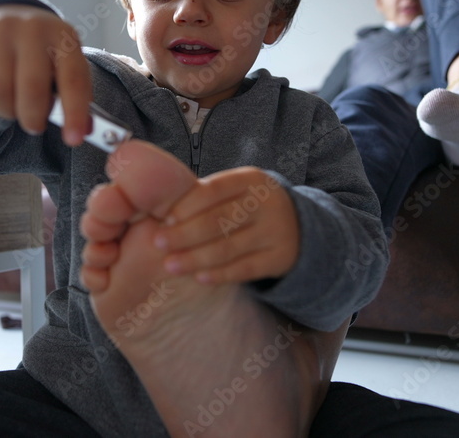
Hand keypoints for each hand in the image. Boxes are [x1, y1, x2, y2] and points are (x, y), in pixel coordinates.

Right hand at [0, 4, 91, 145]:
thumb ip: (76, 97)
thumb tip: (82, 131)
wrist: (5, 15)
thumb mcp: (65, 64)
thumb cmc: (42, 51)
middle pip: (31, 88)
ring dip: (6, 111)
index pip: (73, 79)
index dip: (74, 113)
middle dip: (33, 119)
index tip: (73, 140)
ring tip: (13, 107)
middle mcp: (32, 28)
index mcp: (64, 37)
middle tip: (34, 126)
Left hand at [152, 167, 299, 283]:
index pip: (213, 190)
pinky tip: (199, 277)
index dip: (186, 205)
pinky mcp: (279, 258)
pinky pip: (244, 269)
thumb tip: (159, 214)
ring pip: (229, 247)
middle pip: (219, 220)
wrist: (299, 226)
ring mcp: (275, 231)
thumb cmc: (249, 206)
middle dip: (184, 233)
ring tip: (171, 265)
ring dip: (195, 258)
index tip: (163, 220)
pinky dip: (220, 274)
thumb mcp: (236, 191)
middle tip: (159, 244)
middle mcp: (266, 203)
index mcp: (250, 180)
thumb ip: (205, 197)